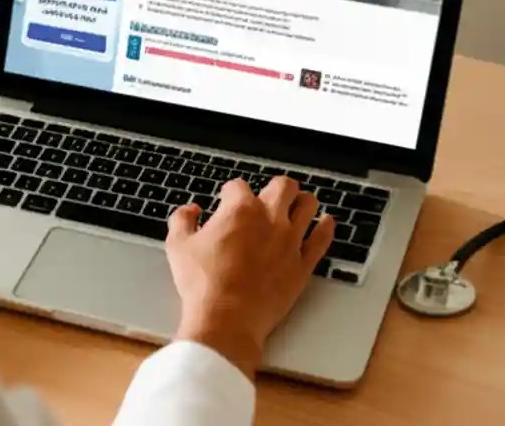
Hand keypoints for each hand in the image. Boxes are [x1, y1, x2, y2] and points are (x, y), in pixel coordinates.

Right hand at [165, 176, 334, 376]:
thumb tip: (190, 209)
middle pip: (283, 186)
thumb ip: (182, 220)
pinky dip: (325, 227)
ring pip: (308, 205)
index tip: (228, 199)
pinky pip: (322, 239)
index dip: (230, 192)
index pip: (238, 186)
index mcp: (239, 210)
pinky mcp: (303, 265)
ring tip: (298, 204)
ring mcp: (290, 241)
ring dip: (302, 201)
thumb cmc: (203, 284)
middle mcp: (270, 219)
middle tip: (270, 195)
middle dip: (275, 188)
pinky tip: (325, 222)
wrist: (227, 319)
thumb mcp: (178, 246)